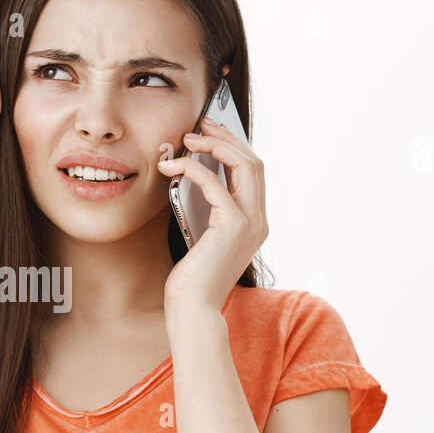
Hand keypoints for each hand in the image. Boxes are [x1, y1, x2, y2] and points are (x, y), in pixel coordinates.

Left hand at [157, 115, 268, 316]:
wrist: (193, 309)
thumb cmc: (191, 278)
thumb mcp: (201, 236)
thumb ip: (206, 210)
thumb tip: (191, 176)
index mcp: (255, 222)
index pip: (253, 172)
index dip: (234, 146)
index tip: (210, 130)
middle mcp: (259, 220)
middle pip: (253, 162)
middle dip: (227, 137)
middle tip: (200, 123)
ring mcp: (251, 223)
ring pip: (244, 165)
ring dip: (214, 145)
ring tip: (187, 138)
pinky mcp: (233, 226)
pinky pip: (215, 183)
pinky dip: (194, 168)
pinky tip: (174, 167)